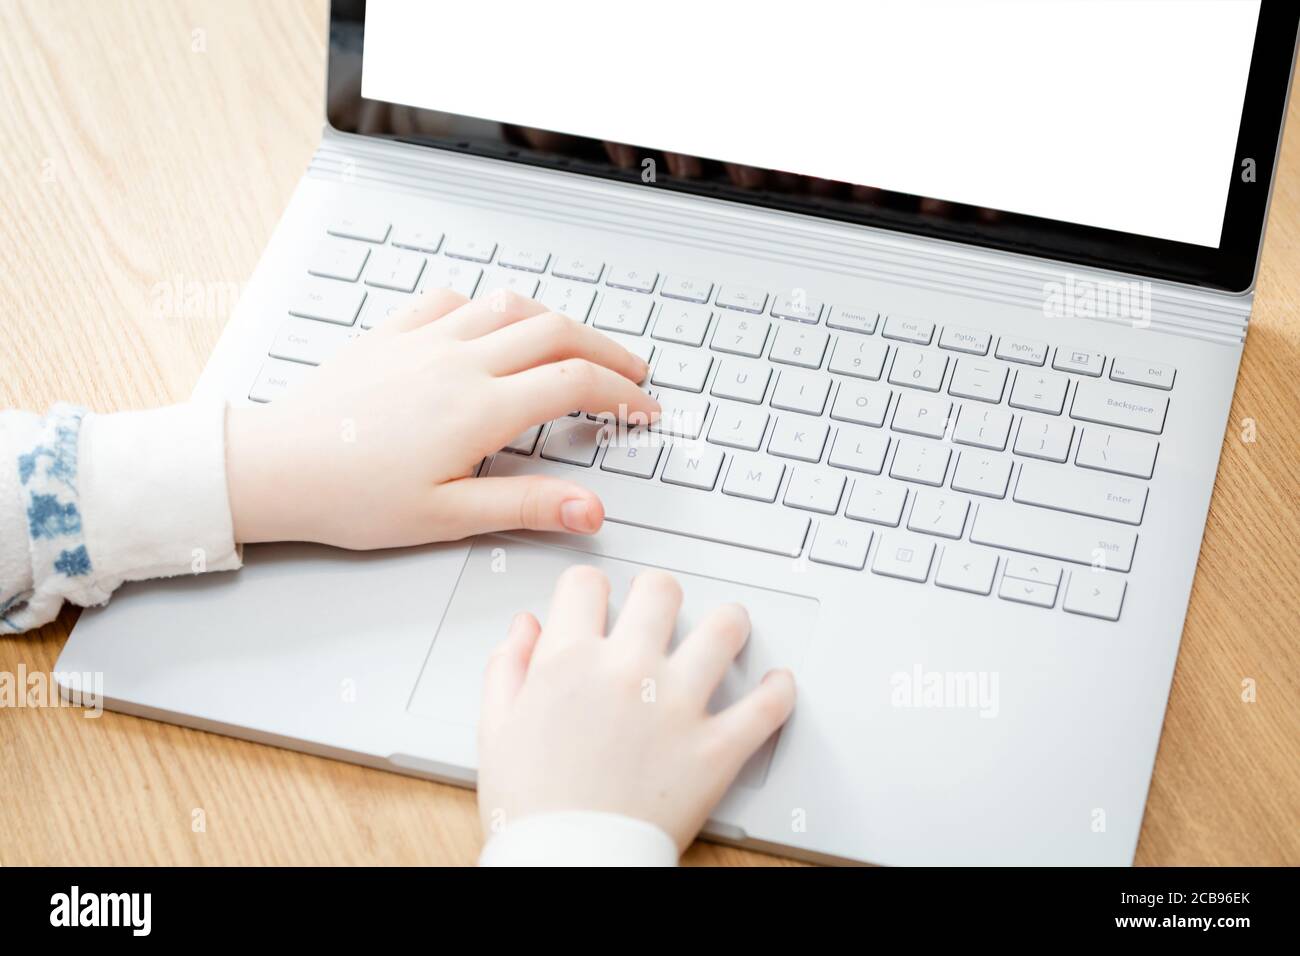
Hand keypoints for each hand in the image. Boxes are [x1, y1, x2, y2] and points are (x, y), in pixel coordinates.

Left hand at [226, 289, 657, 547]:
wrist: (276, 466)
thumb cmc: (350, 496)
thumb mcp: (448, 516)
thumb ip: (527, 507)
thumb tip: (591, 510)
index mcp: (479, 408)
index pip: (575, 384)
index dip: (621, 395)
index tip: (643, 410)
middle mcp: (459, 361)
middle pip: (556, 333)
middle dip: (606, 350)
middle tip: (631, 372)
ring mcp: (426, 339)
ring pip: (510, 306)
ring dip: (555, 320)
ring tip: (576, 343)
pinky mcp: (393, 333)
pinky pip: (452, 300)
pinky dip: (488, 307)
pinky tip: (490, 323)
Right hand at [476, 566, 795, 852]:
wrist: (568, 865)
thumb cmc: (532, 810)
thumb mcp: (496, 731)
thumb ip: (508, 669)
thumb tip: (525, 628)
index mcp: (571, 662)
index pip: (586, 584)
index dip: (589, 588)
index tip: (597, 599)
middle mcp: (629, 670)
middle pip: (660, 591)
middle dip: (657, 593)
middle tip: (659, 607)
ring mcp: (679, 706)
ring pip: (725, 629)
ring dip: (728, 624)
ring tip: (727, 629)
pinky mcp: (717, 748)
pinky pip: (766, 706)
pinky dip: (778, 691)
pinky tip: (777, 684)